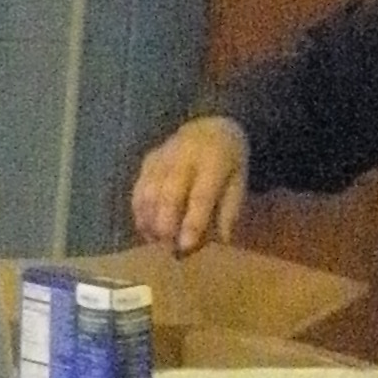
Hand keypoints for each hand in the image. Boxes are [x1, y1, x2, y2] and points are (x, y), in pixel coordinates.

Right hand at [130, 116, 249, 252]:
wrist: (211, 127)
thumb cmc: (229, 161)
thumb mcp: (240, 181)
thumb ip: (230, 209)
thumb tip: (222, 239)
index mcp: (213, 160)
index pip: (200, 195)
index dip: (192, 222)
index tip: (186, 247)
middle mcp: (184, 156)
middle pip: (168, 195)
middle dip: (166, 226)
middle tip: (168, 249)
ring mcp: (163, 156)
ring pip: (148, 193)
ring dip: (149, 221)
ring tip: (156, 242)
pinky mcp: (148, 160)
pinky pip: (138, 188)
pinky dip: (139, 212)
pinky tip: (145, 228)